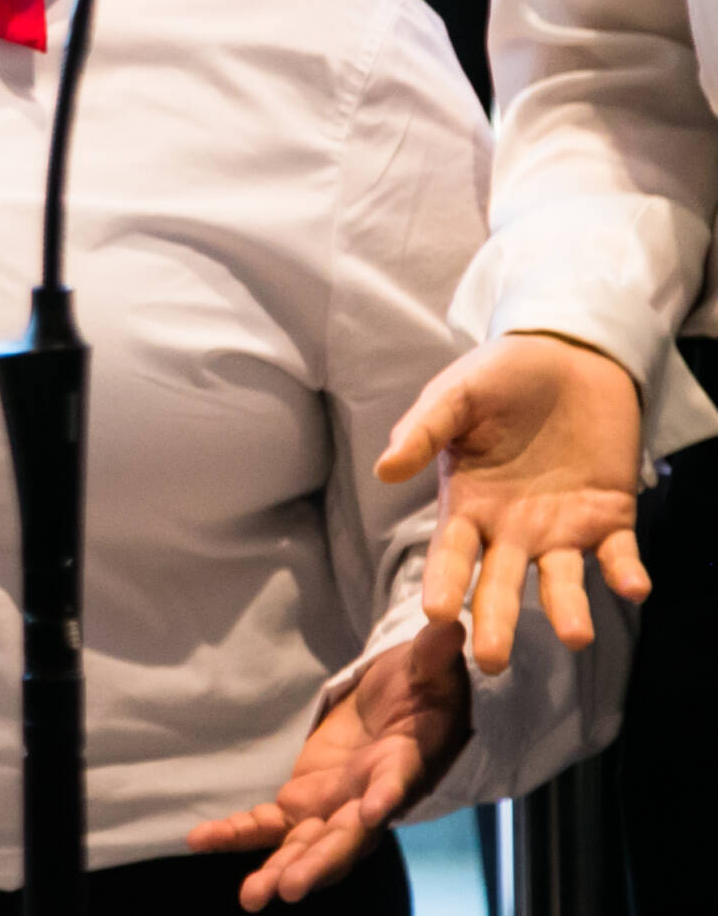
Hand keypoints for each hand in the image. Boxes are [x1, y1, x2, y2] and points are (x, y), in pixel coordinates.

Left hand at [188, 619, 471, 907]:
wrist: (403, 711)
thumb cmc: (422, 692)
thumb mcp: (428, 669)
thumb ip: (432, 657)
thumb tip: (448, 625)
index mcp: (403, 765)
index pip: (395, 784)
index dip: (385, 797)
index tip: (373, 812)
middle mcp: (368, 799)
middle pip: (345, 837)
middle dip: (319, 863)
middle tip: (292, 888)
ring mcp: (334, 805)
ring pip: (306, 845)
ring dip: (279, 870)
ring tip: (253, 898)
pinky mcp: (302, 801)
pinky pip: (267, 825)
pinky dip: (236, 833)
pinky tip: (200, 840)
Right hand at [378, 331, 649, 672]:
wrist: (571, 355)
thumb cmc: (502, 376)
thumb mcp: (455, 394)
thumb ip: (424, 431)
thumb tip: (384, 469)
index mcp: (469, 503)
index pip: (451, 552)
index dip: (444, 581)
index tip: (436, 613)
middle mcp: (512, 527)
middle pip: (500, 582)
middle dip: (496, 620)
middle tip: (493, 661)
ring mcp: (562, 526)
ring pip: (562, 581)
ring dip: (568, 610)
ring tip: (575, 635)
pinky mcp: (611, 516)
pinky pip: (619, 554)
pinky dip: (626, 573)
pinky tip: (632, 586)